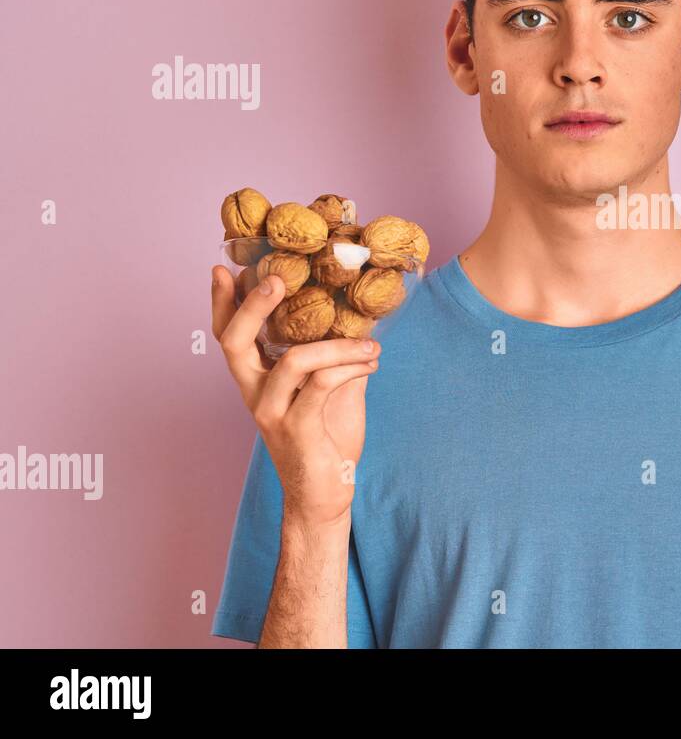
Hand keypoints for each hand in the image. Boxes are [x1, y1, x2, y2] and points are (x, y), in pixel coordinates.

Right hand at [211, 266, 378, 528]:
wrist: (325, 495)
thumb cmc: (326, 439)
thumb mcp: (331, 390)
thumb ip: (334, 357)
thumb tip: (359, 318)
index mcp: (257, 381)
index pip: (229, 337)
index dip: (223, 303)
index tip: (224, 269)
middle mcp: (255, 394)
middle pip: (234, 342)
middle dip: (253, 305)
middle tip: (277, 278)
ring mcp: (272, 413)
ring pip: (294, 360)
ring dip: (340, 345)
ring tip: (372, 344)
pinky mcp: (297, 430)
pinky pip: (322, 384)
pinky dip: (351, 366)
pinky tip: (372, 363)